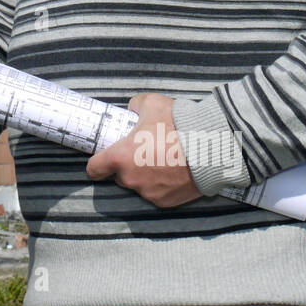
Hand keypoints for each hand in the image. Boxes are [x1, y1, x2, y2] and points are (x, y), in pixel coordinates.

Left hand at [86, 93, 200, 206]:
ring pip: (140, 185)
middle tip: (145, 152)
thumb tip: (133, 110)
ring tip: (164, 160)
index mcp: (120, 157)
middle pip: (120, 176)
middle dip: (128, 166)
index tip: (103, 160)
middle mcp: (130, 179)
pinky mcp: (166, 202)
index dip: (97, 164)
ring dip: (146, 176)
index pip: (95, 169)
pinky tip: (175, 171)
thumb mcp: (151, 103)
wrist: (210, 147)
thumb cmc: (177, 124)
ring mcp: (148, 193)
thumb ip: (136, 106)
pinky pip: (158, 193)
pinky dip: (163, 185)